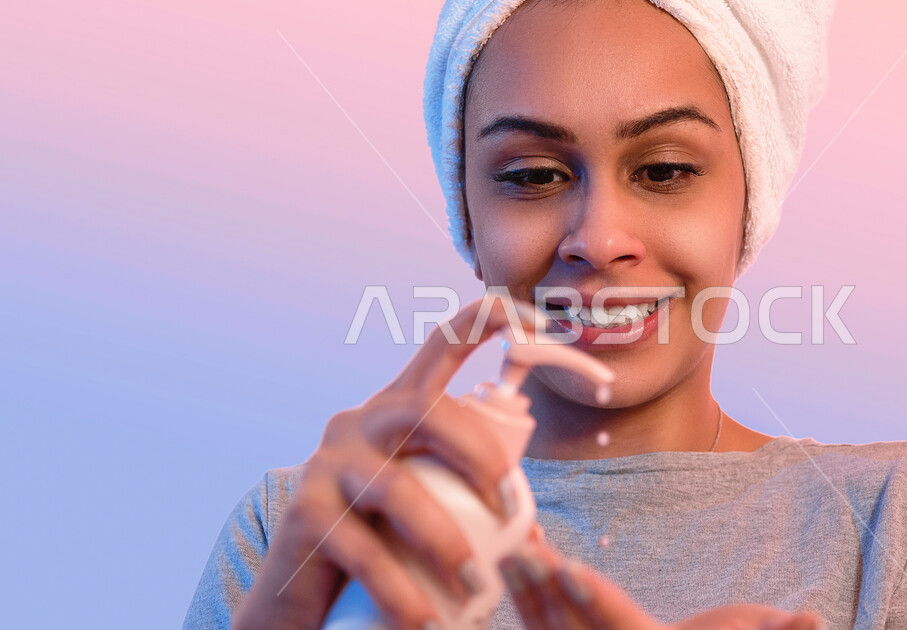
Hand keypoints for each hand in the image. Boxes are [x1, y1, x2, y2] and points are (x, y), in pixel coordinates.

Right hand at [233, 296, 544, 629]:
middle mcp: (360, 423)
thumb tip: (533, 529)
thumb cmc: (386, 546)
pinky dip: (402, 590)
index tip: (542, 323)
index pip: (442, 345)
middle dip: (477, 455)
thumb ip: (469, 503)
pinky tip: (426, 620)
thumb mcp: (430, 509)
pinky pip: (362, 550)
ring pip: (396, 490)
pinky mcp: (303, 515)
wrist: (302, 597)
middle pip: (424, 412)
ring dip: (446, 542)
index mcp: (400, 410)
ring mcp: (327, 466)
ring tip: (478, 587)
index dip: (491, 321)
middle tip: (509, 509)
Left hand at [501, 540, 824, 629]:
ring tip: (512, 541)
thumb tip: (812, 621)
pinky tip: (519, 556)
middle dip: (546, 590)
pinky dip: (529, 596)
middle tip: (520, 546)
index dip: (599, 602)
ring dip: (529, 589)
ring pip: (552, 629)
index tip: (569, 570)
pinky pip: (548, 626)